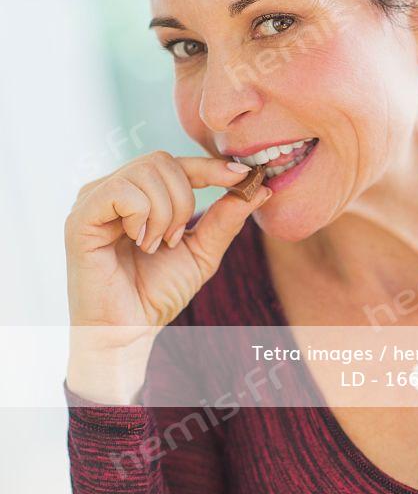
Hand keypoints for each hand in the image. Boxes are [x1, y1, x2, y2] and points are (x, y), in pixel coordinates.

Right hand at [64, 150, 269, 400]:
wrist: (128, 332)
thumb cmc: (158, 294)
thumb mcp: (203, 252)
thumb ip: (226, 218)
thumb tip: (260, 187)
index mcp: (138, 194)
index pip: (178, 163)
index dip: (211, 166)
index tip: (245, 175)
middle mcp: (113, 190)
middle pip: (163, 161)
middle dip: (184, 201)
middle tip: (175, 240)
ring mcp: (93, 201)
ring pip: (146, 172)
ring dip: (166, 214)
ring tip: (154, 246)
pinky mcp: (80, 218)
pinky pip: (122, 191)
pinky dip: (143, 217)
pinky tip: (138, 243)